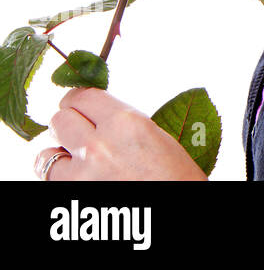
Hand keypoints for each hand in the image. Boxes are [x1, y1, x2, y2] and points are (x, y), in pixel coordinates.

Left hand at [34, 88, 207, 180]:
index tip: (81, 107)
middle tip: (79, 132)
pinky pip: (48, 176)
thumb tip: (92, 117)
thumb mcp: (154, 134)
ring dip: (60, 153)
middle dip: (68, 124)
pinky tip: (75, 175)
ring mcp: (83, 171)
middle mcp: (101, 142)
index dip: (79, 101)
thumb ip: (121, 122)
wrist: (179, 205)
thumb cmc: (174, 175)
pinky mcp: (72, 191)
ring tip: (76, 159)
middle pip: (60, 119)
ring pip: (47, 151)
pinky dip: (58, 174)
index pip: (82, 95)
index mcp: (127, 121)